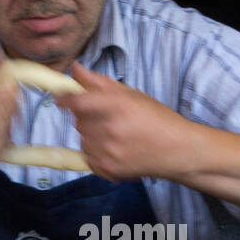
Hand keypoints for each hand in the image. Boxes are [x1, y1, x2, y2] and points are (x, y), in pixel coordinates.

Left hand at [58, 63, 197, 179]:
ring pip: (82, 140)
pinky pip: (88, 158)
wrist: (178, 151)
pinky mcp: (109, 170)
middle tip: (108, 118)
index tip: (61, 98)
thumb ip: (99, 82)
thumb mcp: (132, 94)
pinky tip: (116, 149)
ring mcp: (109, 153)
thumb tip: (74, 69)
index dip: (65, 99)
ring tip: (116, 135)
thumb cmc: (157, 119)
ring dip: (91, 136)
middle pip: (78, 121)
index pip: (77, 102)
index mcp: (118, 106)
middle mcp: (111, 130)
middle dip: (87, 117)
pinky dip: (97, 153)